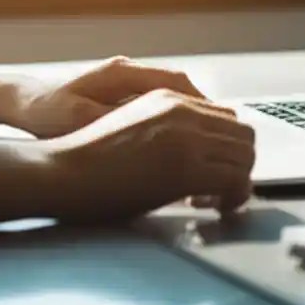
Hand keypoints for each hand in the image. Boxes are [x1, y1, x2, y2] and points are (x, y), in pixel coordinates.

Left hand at [9, 56, 208, 138]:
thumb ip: (112, 121)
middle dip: (204, 111)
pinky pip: (159, 103)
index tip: (217, 124)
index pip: (174, 81)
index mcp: (121, 73)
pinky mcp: (121, 93)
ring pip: (172, 94)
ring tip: (208, 141)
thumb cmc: (46, 113)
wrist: (22, 103)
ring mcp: (126, 81)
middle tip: (222, 137)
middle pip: (180, 86)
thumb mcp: (76, 119)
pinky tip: (181, 141)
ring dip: (191, 116)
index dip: (200, 103)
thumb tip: (147, 128)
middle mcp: (128, 72)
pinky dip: (175, 119)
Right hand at [42, 89, 254, 220]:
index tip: (213, 170)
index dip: (227, 146)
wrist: (59, 171)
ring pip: (245, 155)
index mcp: (168, 97)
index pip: (226, 116)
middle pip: (243, 133)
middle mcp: (182, 110)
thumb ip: (165, 133)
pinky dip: (232, 197)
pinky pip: (234, 180)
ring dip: (237, 180)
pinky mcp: (184, 166)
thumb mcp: (131, 128)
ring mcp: (185, 135)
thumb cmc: (85, 160)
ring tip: (211, 201)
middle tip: (217, 189)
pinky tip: (208, 207)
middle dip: (238, 164)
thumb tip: (194, 160)